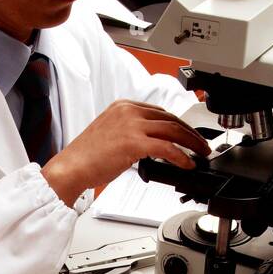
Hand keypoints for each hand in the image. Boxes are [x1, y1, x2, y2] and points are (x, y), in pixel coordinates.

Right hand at [42, 100, 209, 207]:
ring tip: (200, 153)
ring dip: (191, 143)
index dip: (178, 124)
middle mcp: (129, 111)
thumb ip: (130, 132)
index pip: (159, 112)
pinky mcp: (134, 142)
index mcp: (123, 106)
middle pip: (170, 118)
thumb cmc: (86, 157)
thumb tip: (151, 145)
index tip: (187, 134)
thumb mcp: (110, 134)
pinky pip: (167, 147)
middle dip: (190, 132)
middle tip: (201, 144)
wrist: (71, 167)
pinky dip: (181, 156)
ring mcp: (132, 125)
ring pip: (173, 130)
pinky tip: (187, 164)